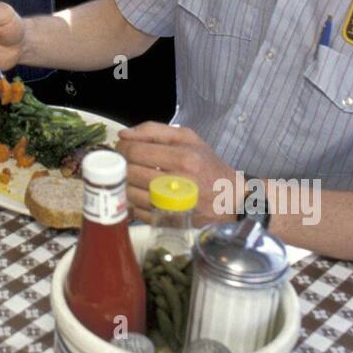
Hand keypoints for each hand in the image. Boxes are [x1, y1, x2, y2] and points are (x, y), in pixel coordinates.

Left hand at [115, 121, 235, 222]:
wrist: (230, 198)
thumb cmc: (206, 164)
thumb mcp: (187, 138)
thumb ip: (153, 130)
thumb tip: (123, 134)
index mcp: (182, 157)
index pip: (135, 151)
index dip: (122, 148)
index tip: (123, 148)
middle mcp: (178, 182)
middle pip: (129, 172)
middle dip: (121, 166)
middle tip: (126, 163)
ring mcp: (173, 205)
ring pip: (130, 194)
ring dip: (125, 185)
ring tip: (133, 178)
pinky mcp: (168, 222)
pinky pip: (136, 212)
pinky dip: (132, 203)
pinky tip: (140, 195)